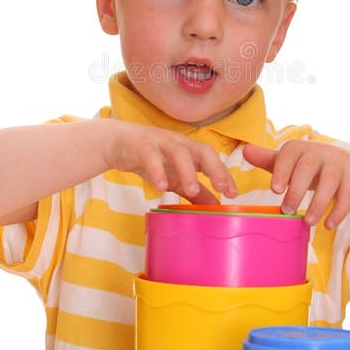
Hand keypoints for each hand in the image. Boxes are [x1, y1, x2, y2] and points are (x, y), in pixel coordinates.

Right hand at [102, 120, 238, 202]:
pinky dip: (157, 171)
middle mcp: (179, 143)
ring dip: (187, 171)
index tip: (234, 194)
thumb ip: (194, 191)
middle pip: (203, 151)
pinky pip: (151, 157)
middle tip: (222, 189)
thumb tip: (215, 207)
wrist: (116, 142)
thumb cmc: (150, 159)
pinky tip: (161, 187)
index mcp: (190, 150)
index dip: (224, 175)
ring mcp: (160, 142)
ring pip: (178, 152)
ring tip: (192, 190)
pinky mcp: (141, 146)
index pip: (213, 160)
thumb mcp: (174, 177)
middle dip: (215, 169)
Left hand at [243, 140, 349, 228]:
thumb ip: (267, 159)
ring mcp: (338, 161)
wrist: (342, 163)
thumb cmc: (306, 166)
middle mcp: (319, 151)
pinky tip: (328, 225)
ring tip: (308, 222)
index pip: (288, 156)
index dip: (281, 172)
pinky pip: (347, 194)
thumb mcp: (287, 162)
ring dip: (318, 204)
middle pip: (307, 169)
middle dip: (296, 191)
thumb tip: (246, 150)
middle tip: (287, 211)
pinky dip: (338, 211)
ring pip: (329, 181)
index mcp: (298, 148)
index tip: (275, 190)